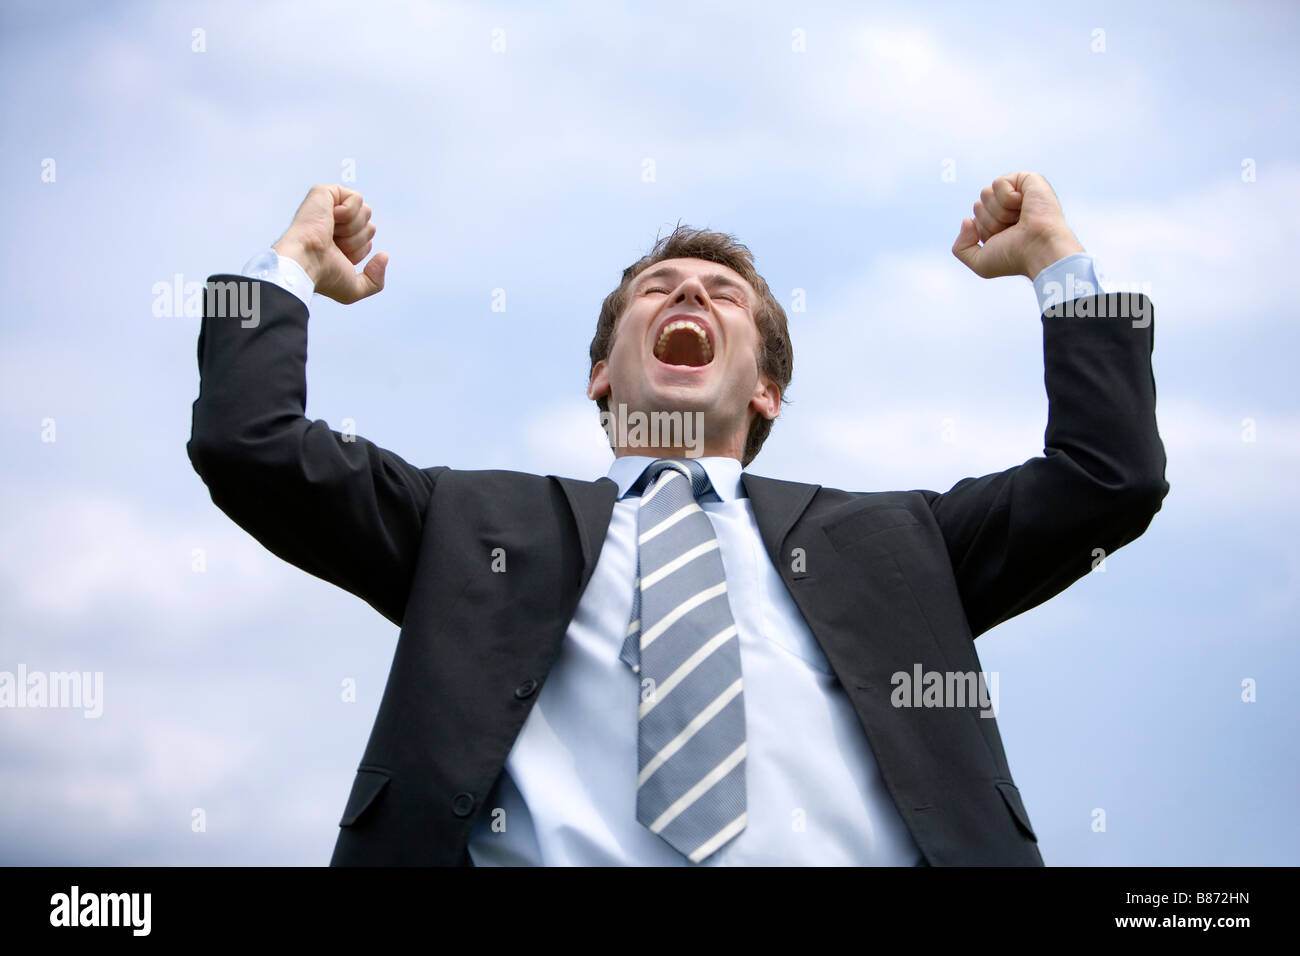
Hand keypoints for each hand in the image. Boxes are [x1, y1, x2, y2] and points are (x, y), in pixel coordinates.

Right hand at [272, 184, 387, 303]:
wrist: (306, 262)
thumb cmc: (324, 276)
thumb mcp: (353, 290)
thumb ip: (375, 282)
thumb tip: (384, 256)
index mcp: (338, 243)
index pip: (368, 241)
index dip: (359, 251)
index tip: (338, 256)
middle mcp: (334, 225)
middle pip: (370, 226)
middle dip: (357, 239)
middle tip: (335, 244)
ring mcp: (328, 207)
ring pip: (366, 211)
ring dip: (353, 228)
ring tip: (331, 232)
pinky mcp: (324, 193)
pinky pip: (357, 198)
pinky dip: (349, 212)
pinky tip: (330, 218)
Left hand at [952, 172, 1083, 279]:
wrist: (1039, 249)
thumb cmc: (1014, 258)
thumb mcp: (980, 262)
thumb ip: (961, 247)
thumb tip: (966, 220)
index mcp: (1000, 224)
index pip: (974, 218)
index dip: (984, 230)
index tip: (1004, 239)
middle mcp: (1009, 208)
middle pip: (978, 204)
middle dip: (990, 220)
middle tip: (1012, 229)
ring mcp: (1019, 193)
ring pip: (985, 193)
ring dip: (999, 211)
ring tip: (1019, 219)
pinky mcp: (1028, 180)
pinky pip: (999, 183)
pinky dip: (1007, 198)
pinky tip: (1024, 205)